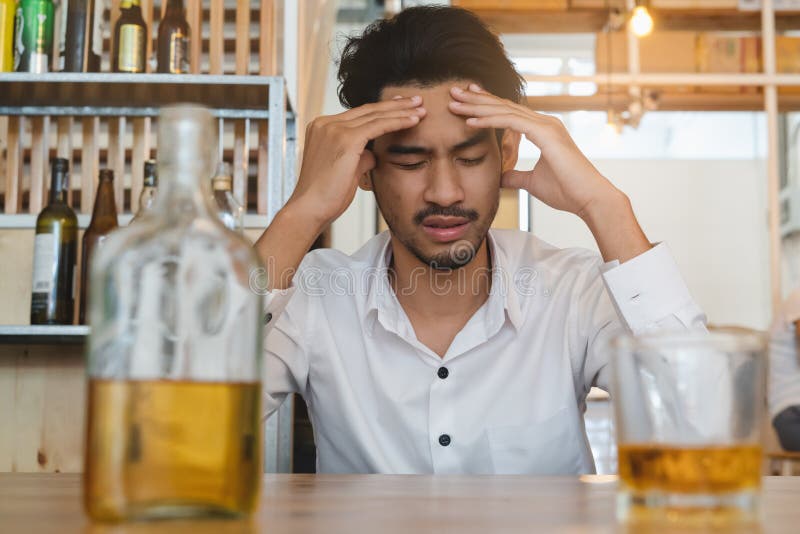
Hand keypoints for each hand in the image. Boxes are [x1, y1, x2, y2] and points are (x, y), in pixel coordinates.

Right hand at [287, 96, 425, 227]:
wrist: (310, 209)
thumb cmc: (326, 197)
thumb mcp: (345, 171)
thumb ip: (359, 157)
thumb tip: (373, 153)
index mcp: (322, 128)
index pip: (358, 115)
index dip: (381, 110)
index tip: (400, 107)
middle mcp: (325, 123)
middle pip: (367, 110)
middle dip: (394, 105)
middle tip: (416, 101)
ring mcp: (333, 129)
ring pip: (375, 115)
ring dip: (401, 111)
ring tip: (421, 109)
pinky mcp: (345, 139)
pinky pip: (378, 126)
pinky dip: (397, 122)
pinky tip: (414, 120)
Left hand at [448, 84, 615, 219]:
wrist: (589, 199)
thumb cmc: (567, 192)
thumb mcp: (533, 182)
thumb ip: (516, 176)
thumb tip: (500, 178)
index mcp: (543, 130)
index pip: (509, 113)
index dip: (486, 105)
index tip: (466, 100)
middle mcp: (545, 122)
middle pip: (504, 106)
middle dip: (477, 99)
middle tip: (454, 92)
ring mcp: (546, 125)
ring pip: (504, 110)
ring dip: (477, 106)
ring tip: (455, 102)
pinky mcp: (545, 133)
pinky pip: (511, 122)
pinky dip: (489, 120)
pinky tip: (470, 121)